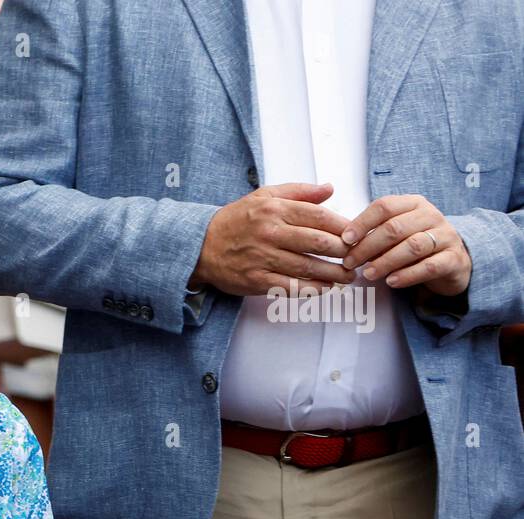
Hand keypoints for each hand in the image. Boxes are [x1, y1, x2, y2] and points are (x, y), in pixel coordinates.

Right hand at [192, 182, 355, 295]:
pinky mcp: (256, 280)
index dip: (343, 227)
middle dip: (343, 252)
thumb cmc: (236, 221)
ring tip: (348, 276)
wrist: (200, 246)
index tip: (356, 235)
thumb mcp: (264, 196)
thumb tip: (329, 189)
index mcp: (274, 209)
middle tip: (357, 257)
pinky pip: (290, 287)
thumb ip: (298, 192)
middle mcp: (270, 233)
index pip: (319, 217)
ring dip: (333, 274)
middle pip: (318, 242)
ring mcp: (263, 258)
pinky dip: (311, 290)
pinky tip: (325, 288)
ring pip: (308, 267)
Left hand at [341, 194, 471, 296]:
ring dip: (386, 261)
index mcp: (414, 204)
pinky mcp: (454, 259)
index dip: (362, 223)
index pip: (385, 206)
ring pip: (413, 246)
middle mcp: (431, 216)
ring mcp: (445, 236)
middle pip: (395, 228)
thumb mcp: (397, 233)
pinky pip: (429, 266)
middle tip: (350, 263)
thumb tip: (344, 242)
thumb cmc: (416, 244)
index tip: (345, 240)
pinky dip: (408, 275)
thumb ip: (375, 233)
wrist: (453, 261)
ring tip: (368, 274)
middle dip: (368, 246)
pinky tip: (391, 282)